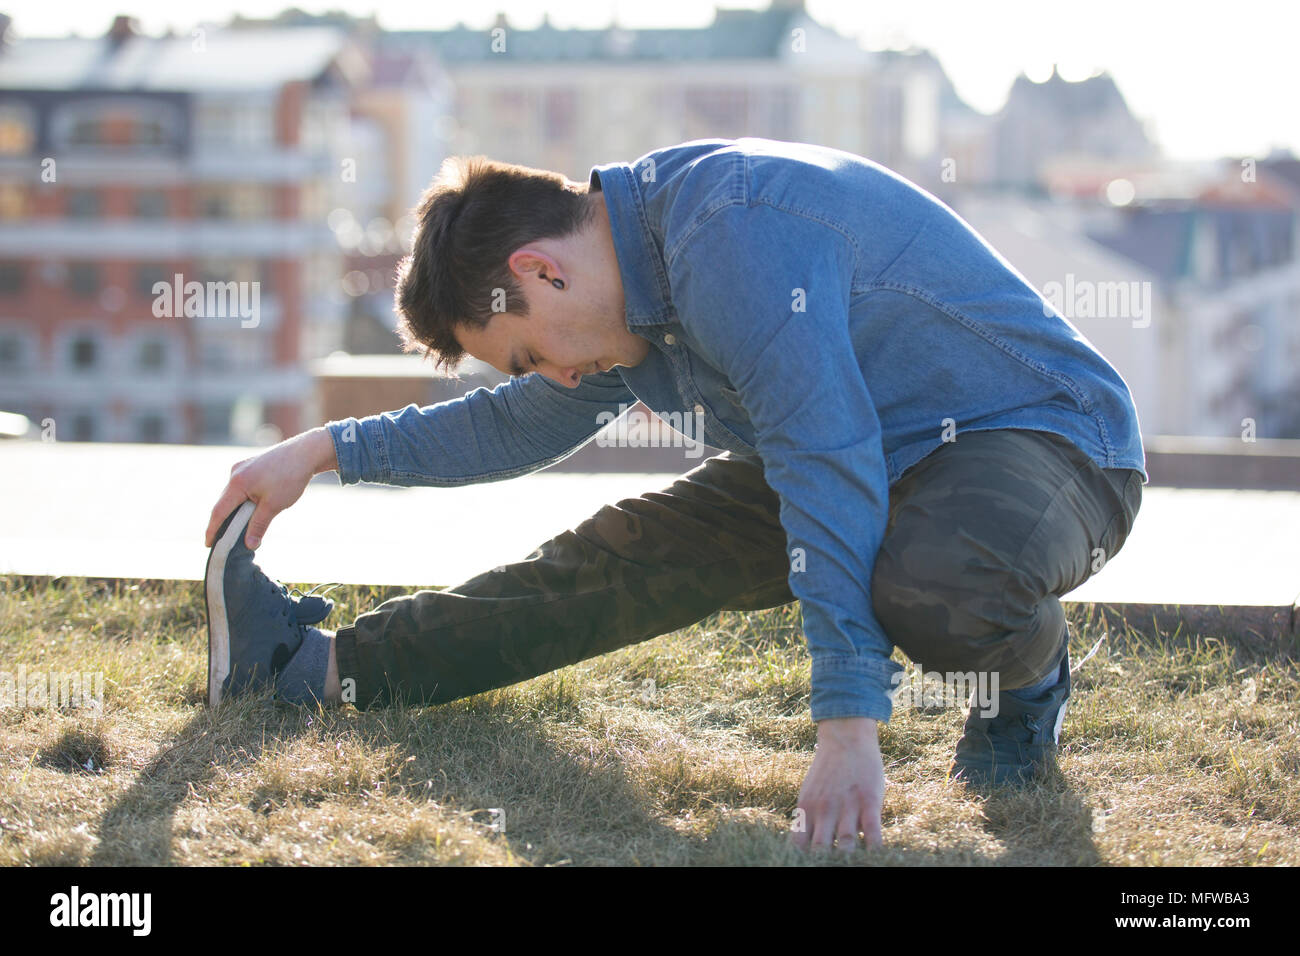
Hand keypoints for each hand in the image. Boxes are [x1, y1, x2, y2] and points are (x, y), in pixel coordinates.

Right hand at [204, 427, 337, 550]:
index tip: (208, 545)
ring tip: (234, 529)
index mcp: (237, 483)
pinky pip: (240, 486)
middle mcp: (235, 473)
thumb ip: (259, 525)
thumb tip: (249, 545)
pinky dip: (241, 500)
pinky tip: (248, 510)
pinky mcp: (250, 465)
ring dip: (233, 510)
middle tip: (220, 541)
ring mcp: (242, 467)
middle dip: (221, 522)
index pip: (219, 511)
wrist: (306, 452)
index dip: (212, 530)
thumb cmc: (290, 477)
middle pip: (223, 502)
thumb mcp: (274, 505)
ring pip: (232, 494)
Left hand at [790, 717, 883, 852]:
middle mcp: (824, 810)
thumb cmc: (828, 770)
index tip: (812, 865)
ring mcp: (847, 806)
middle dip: (825, 862)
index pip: (799, 845)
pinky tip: (875, 855)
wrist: (846, 738)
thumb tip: (807, 847)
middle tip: (831, 866)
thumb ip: (809, 819)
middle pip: (820, 849)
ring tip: (853, 864)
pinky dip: (873, 848)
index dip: (804, 860)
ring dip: (848, 857)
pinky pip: (872, 832)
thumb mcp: (809, 793)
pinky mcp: (869, 801)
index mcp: (806, 809)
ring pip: (845, 843)